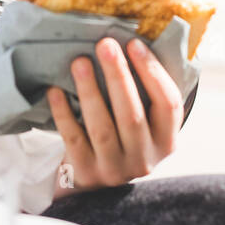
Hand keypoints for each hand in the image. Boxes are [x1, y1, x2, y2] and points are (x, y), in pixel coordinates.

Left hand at [46, 37, 182, 192]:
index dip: (152, 72)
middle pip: (133, 115)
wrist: (97, 184)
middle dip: (118, 76)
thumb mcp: (144, 122)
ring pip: (102, 128)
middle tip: (105, 44)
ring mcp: (115, 169)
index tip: (134, 43)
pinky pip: (73, 139)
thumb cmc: (122, 136)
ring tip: (79, 62)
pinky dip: (64, 113)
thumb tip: (131, 40)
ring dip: (90, 91)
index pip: (168, 104)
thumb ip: (146, 92)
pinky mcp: (86, 173)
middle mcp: (144, 159)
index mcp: (166, 140)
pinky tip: (55, 91)